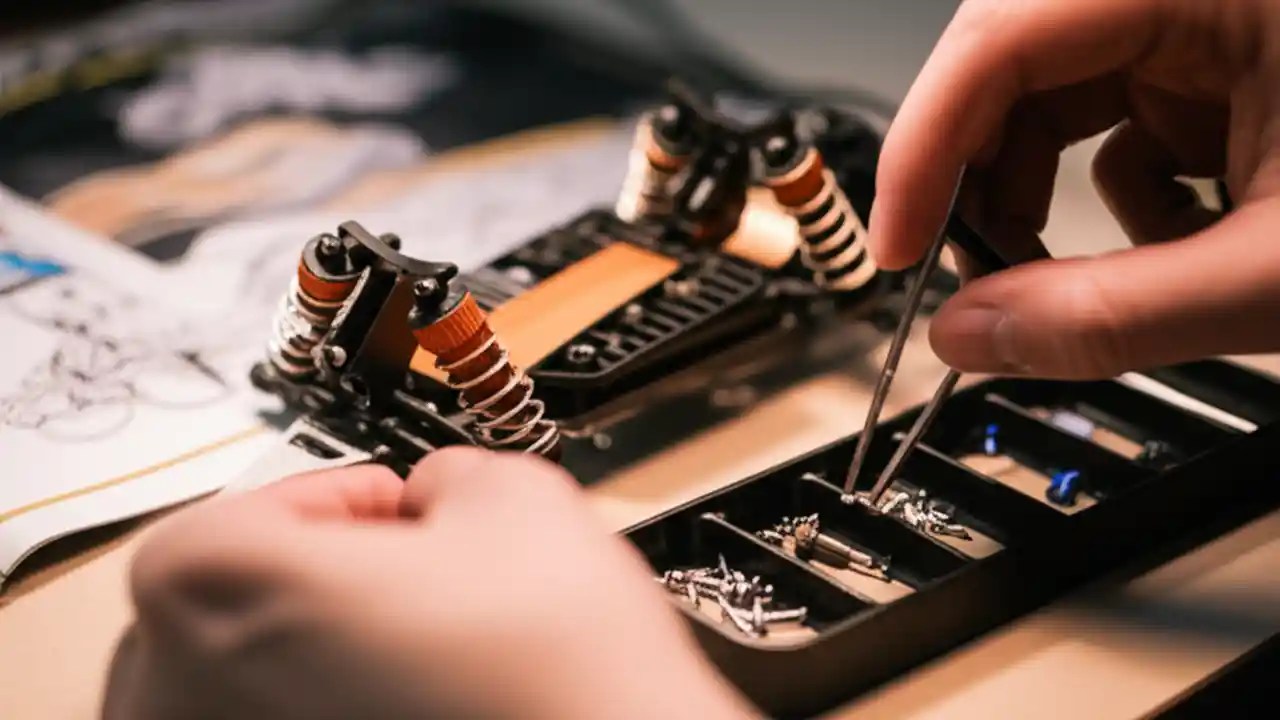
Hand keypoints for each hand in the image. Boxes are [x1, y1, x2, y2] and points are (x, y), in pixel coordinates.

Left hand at [102, 448, 753, 719]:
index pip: (245, 512)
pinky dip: (328, 710)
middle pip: (228, 603)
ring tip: (419, 649)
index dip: (338, 498)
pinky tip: (411, 705)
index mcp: (222, 585)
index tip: (394, 509)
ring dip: (315, 651)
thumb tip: (434, 495)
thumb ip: (442, 470)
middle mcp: (190, 690)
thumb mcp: (513, 495)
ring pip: (244, 685)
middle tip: (411, 572)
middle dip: (322, 573)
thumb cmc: (560, 682)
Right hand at [871, 0, 1279, 378]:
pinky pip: (1115, 135)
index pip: (1001, 36)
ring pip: (1055, 108)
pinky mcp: (1217, 82)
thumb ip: (1111, 315)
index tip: (898, 247)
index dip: (926, 145)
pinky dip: (1119, 209)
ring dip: (1043, 205)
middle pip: (1012, 70)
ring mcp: (1203, 35)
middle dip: (980, 183)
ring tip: (1074, 284)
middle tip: (971, 278)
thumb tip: (966, 336)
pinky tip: (1174, 249)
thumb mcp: (1268, 277)